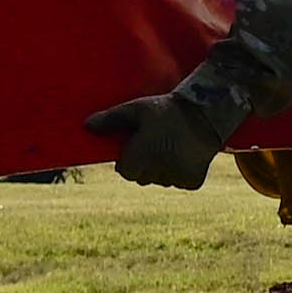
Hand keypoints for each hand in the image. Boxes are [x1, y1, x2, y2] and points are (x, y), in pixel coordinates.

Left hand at [83, 93, 222, 190]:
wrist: (205, 113)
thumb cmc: (165, 110)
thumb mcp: (136, 109)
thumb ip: (111, 119)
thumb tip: (86, 126)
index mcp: (141, 154)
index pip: (125, 172)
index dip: (129, 160)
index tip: (138, 146)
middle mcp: (158, 169)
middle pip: (142, 178)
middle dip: (145, 165)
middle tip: (156, 144)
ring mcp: (177, 177)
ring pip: (160, 181)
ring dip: (162, 170)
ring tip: (172, 146)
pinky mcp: (192, 182)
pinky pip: (178, 182)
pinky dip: (179, 173)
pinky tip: (184, 154)